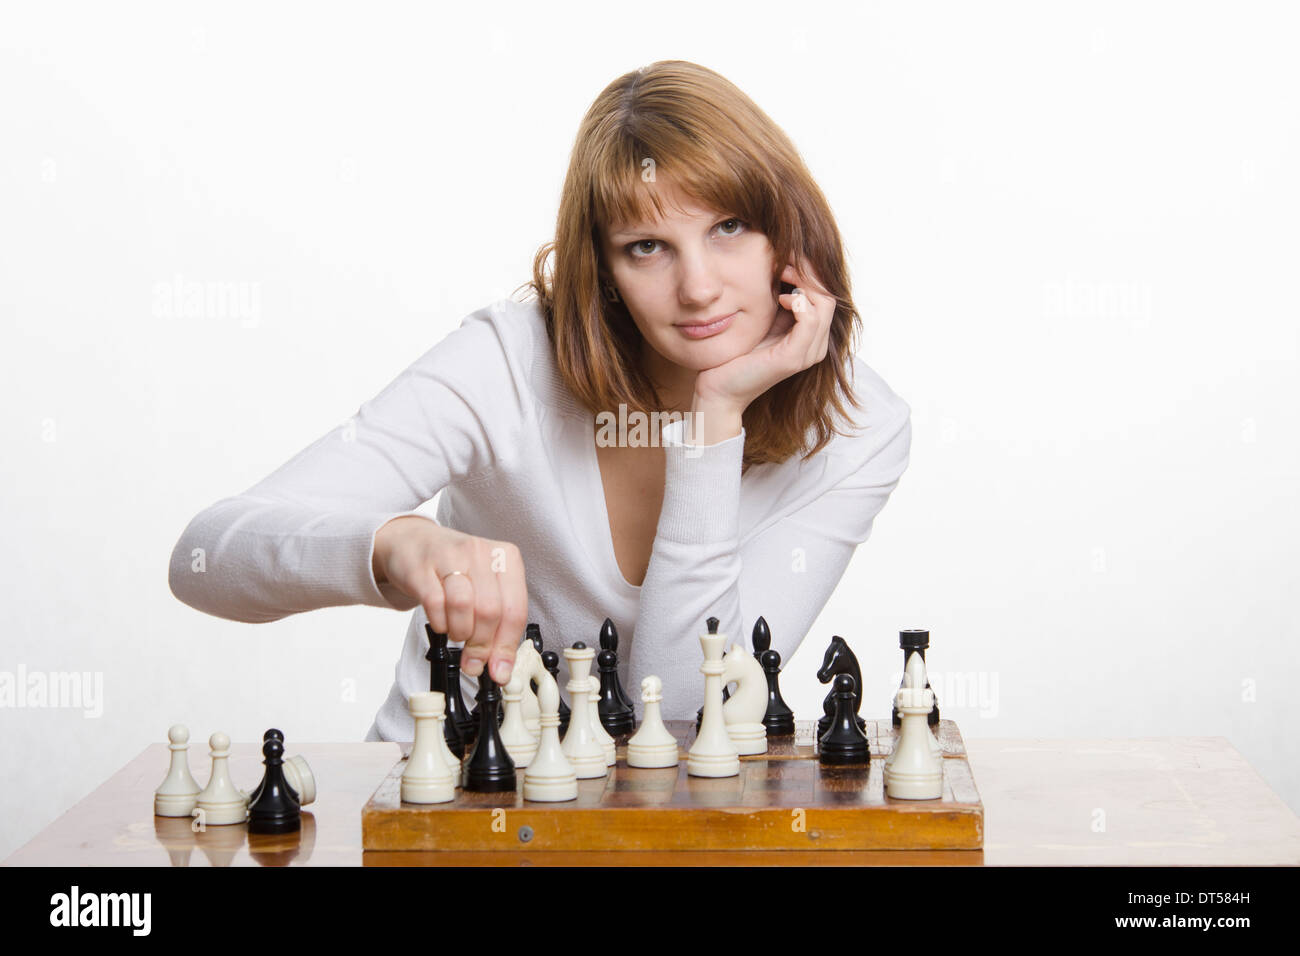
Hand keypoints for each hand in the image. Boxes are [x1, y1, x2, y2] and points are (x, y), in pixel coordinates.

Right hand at [372, 516, 526, 684]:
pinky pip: (435, 604)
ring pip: (464, 607)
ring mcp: (451, 557)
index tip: (500, 670)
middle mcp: (481, 553)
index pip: (515, 610)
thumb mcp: (485, 588)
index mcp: (506, 558)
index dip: (507, 646)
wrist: (413, 543)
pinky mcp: (422, 567)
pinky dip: (439, 624)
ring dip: (460, 633)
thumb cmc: (455, 568)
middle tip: (473, 660)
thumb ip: (497, 625)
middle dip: (482, 645)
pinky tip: (441, 623)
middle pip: (490, 611)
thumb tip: (501, 668)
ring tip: (457, 634)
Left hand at [692, 259, 834, 416]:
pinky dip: (798, 302)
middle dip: (809, 272)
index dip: (811, 271)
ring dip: (804, 282)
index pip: (826, 295)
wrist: (718, 387)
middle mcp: (815, 345)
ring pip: (824, 305)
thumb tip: (782, 265)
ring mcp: (807, 353)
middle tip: (785, 259)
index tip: (788, 255)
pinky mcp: (793, 358)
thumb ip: (777, 300)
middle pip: (829, 296)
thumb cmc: (736, 353)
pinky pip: (809, 320)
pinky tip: (781, 297)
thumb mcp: (762, 320)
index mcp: (810, 337)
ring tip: (782, 273)